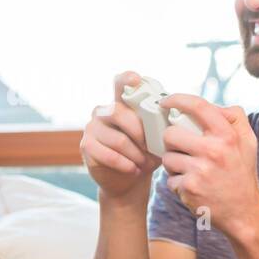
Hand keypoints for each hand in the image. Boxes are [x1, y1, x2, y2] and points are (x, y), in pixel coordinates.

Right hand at [80, 70, 160, 204]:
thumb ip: (160, 126)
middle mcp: (104, 111)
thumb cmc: (146, 153)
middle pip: (119, 113)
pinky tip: (133, 169)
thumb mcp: (157, 139)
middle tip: (151, 149)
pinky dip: (125, 164)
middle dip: (140, 133)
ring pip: (118, 139)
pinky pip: (108, 155)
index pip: (120, 84)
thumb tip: (172, 122)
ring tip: (144, 163)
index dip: (126, 79)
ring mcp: (92, 127)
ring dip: (136, 154)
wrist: (129, 178)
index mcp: (122, 104)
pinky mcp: (87, 146)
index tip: (135, 79)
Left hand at [156, 93, 258, 241]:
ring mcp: (200, 171)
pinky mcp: (189, 189)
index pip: (198, 106)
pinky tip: (193, 186)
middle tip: (183, 149)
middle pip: (171, 134)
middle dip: (173, 141)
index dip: (177, 99)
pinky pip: (169, 179)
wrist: (243, 212)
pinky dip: (178, 183)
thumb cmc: (242, 173)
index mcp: (228, 136)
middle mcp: (214, 151)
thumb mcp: (248, 141)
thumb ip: (234, 117)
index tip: (167, 102)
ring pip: (167, 158)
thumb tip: (211, 105)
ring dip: (174, 164)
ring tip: (191, 171)